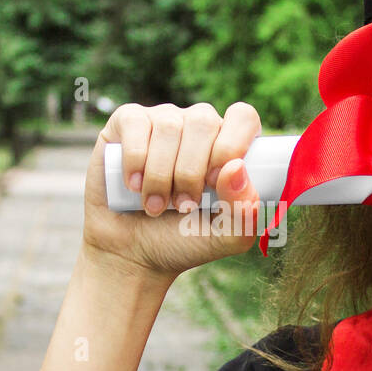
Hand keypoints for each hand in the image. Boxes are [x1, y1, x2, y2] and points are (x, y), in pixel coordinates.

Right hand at [82, 101, 263, 282]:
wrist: (132, 252)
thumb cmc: (183, 240)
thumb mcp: (224, 238)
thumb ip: (244, 210)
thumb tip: (236, 168)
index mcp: (229, 145)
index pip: (243, 117)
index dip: (232, 145)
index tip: (216, 183)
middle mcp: (198, 127)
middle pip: (203, 121)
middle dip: (191, 171)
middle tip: (183, 206)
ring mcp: (162, 121)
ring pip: (169, 126)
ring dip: (161, 174)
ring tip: (155, 207)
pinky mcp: (127, 124)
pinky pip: (135, 124)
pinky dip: (135, 160)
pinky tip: (133, 186)